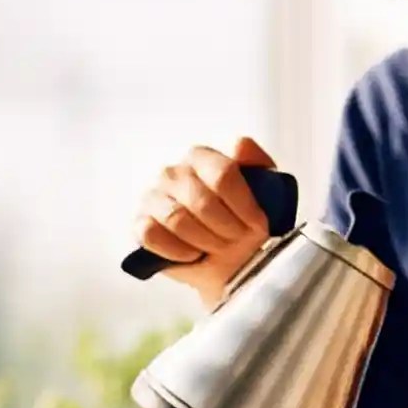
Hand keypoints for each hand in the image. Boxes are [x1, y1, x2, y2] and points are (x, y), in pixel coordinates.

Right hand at [133, 137, 275, 306]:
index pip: (223, 174)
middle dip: (227, 229)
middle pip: (202, 201)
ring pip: (177, 219)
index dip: (244, 206)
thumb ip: (257, 162)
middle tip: (237, 240)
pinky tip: (193, 254)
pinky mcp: (140, 224)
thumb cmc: (247, 222)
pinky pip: (152, 235)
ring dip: (206, 241)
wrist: (232, 260)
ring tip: (218, 248)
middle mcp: (173, 173)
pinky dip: (178, 251)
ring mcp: (153, 197)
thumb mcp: (266, 190)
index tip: (257, 225)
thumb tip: (239, 146)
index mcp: (202, 158)